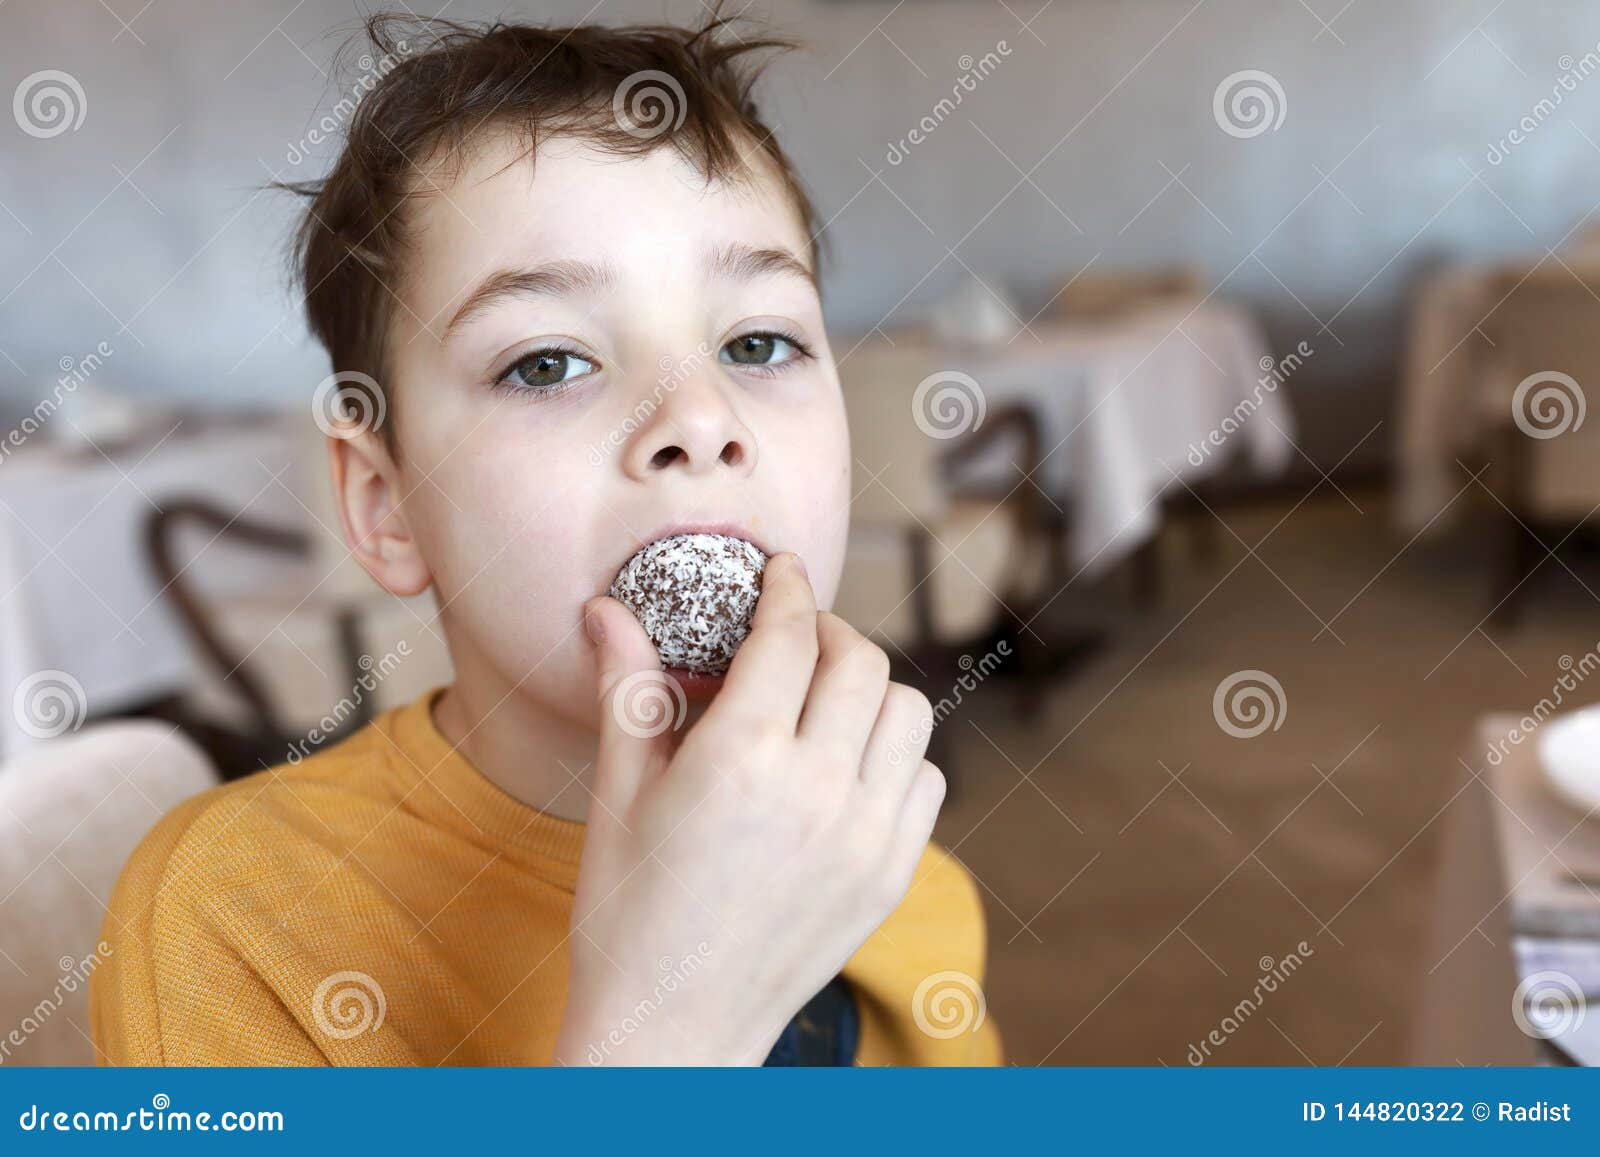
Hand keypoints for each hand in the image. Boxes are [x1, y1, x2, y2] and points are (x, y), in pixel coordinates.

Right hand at [552, 553, 944, 1064]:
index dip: (786, 588)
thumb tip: (606, 610)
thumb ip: (628, 690)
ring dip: (869, 688)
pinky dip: (895, 754)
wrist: (672, 1028)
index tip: (780, 571)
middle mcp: (817, 789)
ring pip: (908, 711)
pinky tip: (846, 765)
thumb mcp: (618, 794)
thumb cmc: (627, 912)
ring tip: (823, 700)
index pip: (789, 635)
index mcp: (739, 759)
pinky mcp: (890, 875)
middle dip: (827, 631)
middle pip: (859, 660)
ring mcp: (865, 836)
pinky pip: (925, 778)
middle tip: (794, 636)